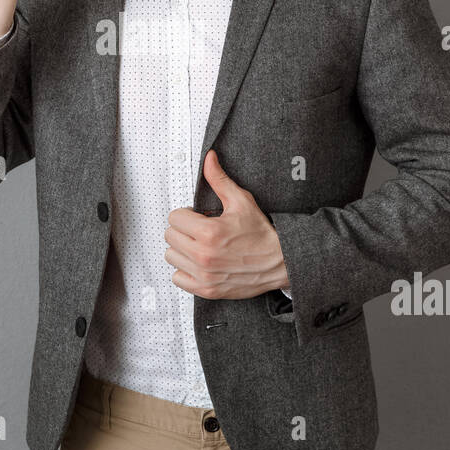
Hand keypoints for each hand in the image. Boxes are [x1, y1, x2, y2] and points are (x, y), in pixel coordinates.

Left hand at [163, 150, 287, 299]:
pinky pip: (177, 278)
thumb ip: (219, 180)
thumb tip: (209, 159)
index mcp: (209, 232)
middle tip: (199, 231)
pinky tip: (199, 263)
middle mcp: (203, 256)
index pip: (174, 217)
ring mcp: (204, 275)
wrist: (279, 262)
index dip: (186, 214)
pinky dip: (184, 270)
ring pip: (171, 256)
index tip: (198, 217)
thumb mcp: (241, 201)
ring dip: (182, 249)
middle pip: (169, 236)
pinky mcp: (206, 289)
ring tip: (199, 246)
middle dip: (183, 230)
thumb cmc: (261, 233)